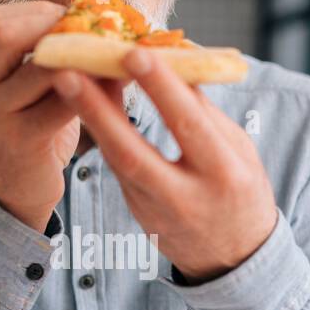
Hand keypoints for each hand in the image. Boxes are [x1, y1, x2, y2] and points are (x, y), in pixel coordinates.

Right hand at [0, 1, 123, 232]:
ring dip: (81, 56)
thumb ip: (54, 59)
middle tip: (92, 34)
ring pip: (39, 68)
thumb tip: (111, 26)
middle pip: (7, 35)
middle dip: (54, 26)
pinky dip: (91, 90)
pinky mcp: (20, 141)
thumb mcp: (32, 91)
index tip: (77, 17)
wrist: (16, 192)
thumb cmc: (33, 133)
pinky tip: (115, 87)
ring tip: (111, 54)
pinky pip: (60, 105)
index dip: (41, 12)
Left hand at [48, 47, 277, 281]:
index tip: (133, 52)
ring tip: (68, 80)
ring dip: (91, 120)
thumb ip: (204, 110)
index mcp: (223, 173)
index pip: (188, 124)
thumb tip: (174, 59)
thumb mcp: (238, 148)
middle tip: (68, 73)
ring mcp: (157, 212)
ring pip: (116, 162)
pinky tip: (87, 106)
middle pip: (133, 153)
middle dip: (99, 112)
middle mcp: (187, 196)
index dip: (160, 88)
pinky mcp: (139, 215)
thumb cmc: (241, 189)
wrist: (236, 257)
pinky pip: (118, 170)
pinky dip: (103, 136)